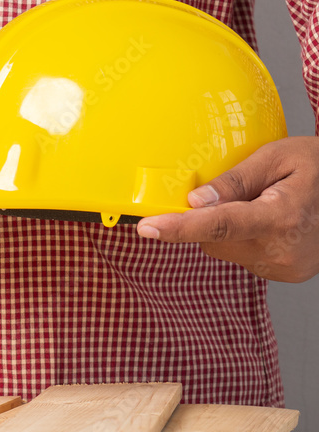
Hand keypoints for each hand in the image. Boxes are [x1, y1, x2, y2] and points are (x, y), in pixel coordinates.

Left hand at [136, 136, 318, 282]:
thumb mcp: (280, 156)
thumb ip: (236, 179)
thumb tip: (195, 200)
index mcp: (282, 217)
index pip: (218, 224)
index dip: (178, 227)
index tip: (147, 228)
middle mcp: (281, 250)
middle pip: (214, 239)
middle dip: (211, 215)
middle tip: (245, 191)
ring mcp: (284, 268)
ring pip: (225, 249)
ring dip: (230, 228)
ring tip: (266, 204)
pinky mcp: (284, 275)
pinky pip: (243, 255)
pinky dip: (245, 238)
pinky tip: (272, 223)